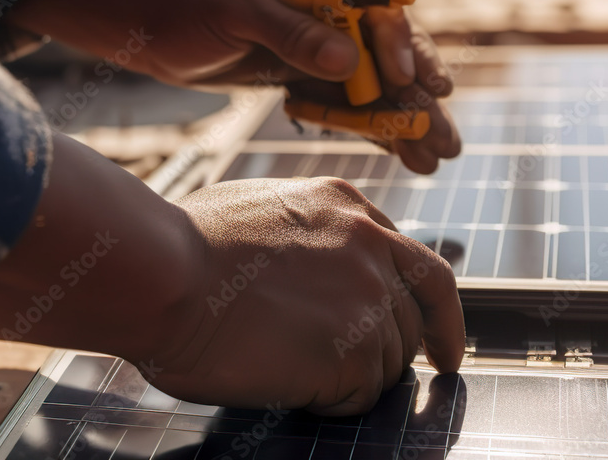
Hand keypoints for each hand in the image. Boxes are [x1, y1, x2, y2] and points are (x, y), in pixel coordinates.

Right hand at [156, 176, 464, 413]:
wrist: (167, 273)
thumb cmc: (188, 245)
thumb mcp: (263, 206)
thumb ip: (309, 229)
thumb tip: (317, 262)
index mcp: (347, 206)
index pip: (422, 265)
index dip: (435, 311)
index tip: (441, 344)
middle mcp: (369, 243)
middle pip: (411, 318)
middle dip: (391, 351)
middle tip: (358, 371)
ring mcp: (367, 295)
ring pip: (391, 361)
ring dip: (353, 376)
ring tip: (294, 364)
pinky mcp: (354, 348)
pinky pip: (362, 395)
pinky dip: (332, 400)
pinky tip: (290, 380)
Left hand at [240, 0, 461, 174]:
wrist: (142, 23)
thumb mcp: (229, 7)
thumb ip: (288, 32)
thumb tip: (348, 63)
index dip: (396, 33)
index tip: (403, 76)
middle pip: (385, 40)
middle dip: (417, 86)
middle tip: (446, 126)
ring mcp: (319, 37)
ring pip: (373, 78)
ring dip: (406, 115)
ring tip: (440, 155)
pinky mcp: (306, 71)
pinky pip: (348, 100)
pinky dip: (374, 126)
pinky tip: (407, 154)